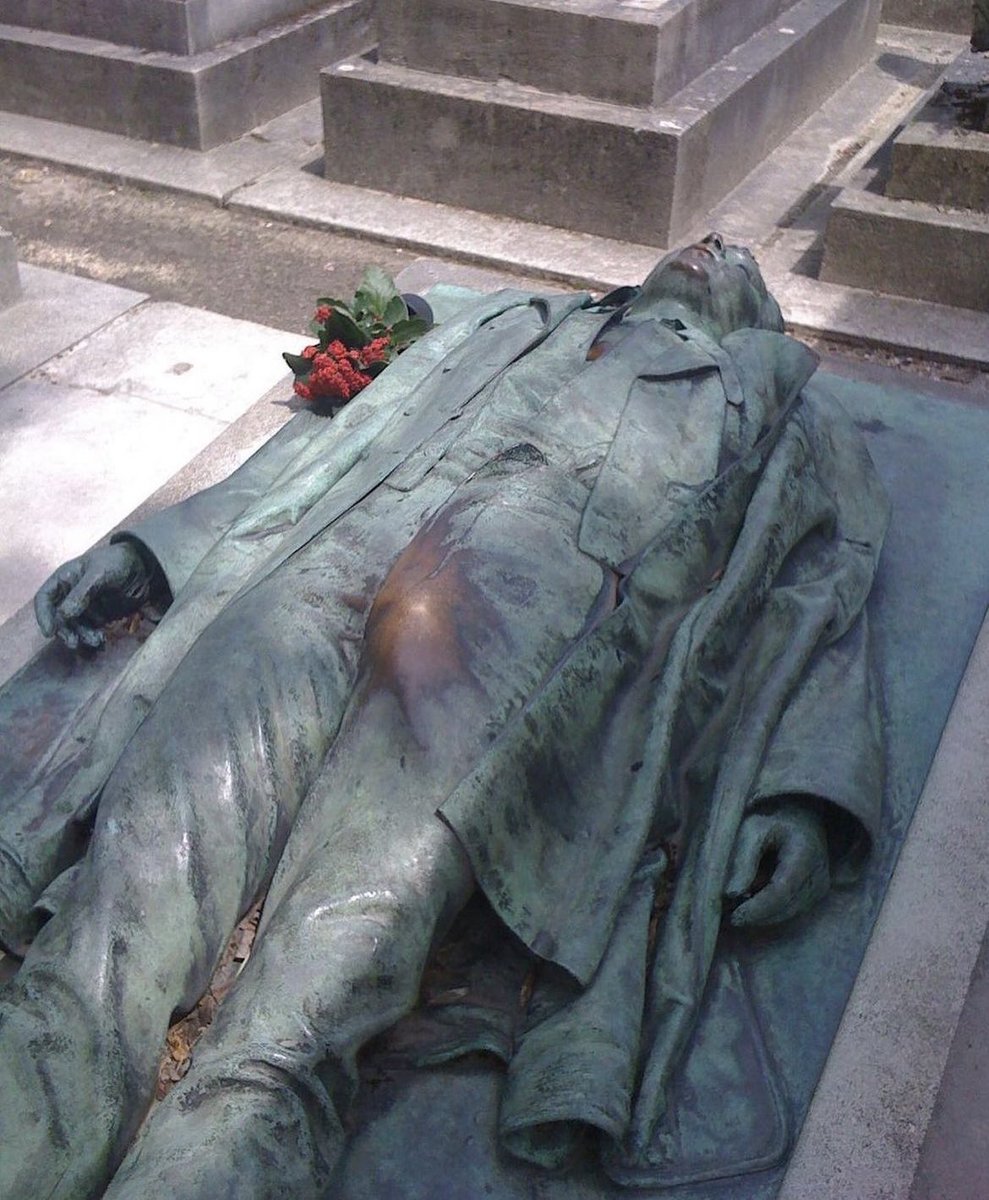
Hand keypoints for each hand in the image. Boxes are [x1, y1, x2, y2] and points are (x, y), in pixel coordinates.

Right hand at [34, 541, 155, 649]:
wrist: (145, 566)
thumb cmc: (118, 562)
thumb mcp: (99, 574)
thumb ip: (81, 594)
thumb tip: (63, 616)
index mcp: (65, 579)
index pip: (45, 598)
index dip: (44, 616)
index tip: (49, 632)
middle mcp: (71, 594)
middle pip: (59, 617)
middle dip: (66, 630)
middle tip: (74, 643)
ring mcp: (85, 606)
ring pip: (76, 626)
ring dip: (83, 635)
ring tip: (97, 641)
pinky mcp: (99, 615)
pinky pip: (91, 629)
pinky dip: (94, 637)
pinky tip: (102, 642)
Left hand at [725, 801, 829, 927]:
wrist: (799, 819)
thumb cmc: (771, 822)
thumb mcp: (751, 831)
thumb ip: (742, 860)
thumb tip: (731, 894)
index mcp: (805, 852)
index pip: (782, 890)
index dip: (758, 908)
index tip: (735, 917)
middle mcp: (819, 873)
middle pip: (785, 907)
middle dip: (756, 916)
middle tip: (728, 917)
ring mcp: (820, 887)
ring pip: (787, 913)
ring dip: (762, 917)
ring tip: (735, 910)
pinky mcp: (816, 895)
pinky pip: (790, 910)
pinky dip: (769, 912)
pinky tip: (750, 906)